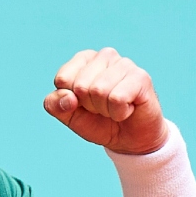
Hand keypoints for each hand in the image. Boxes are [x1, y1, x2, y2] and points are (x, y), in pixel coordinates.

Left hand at [43, 48, 167, 155]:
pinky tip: (128, 109)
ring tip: (116, 108)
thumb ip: (55, 105)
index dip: (71, 101)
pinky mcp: (140, 77)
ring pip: (99, 91)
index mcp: (83, 59)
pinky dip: (119, 113)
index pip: (63, 79)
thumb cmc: (99, 123)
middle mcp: (104, 56)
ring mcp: (124, 64)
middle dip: (90, 106)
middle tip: (104, 108)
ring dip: (106, 110)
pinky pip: (117, 99)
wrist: (130, 141)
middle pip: (81, 86)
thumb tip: (68, 98)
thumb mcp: (69, 116)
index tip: (86, 104)